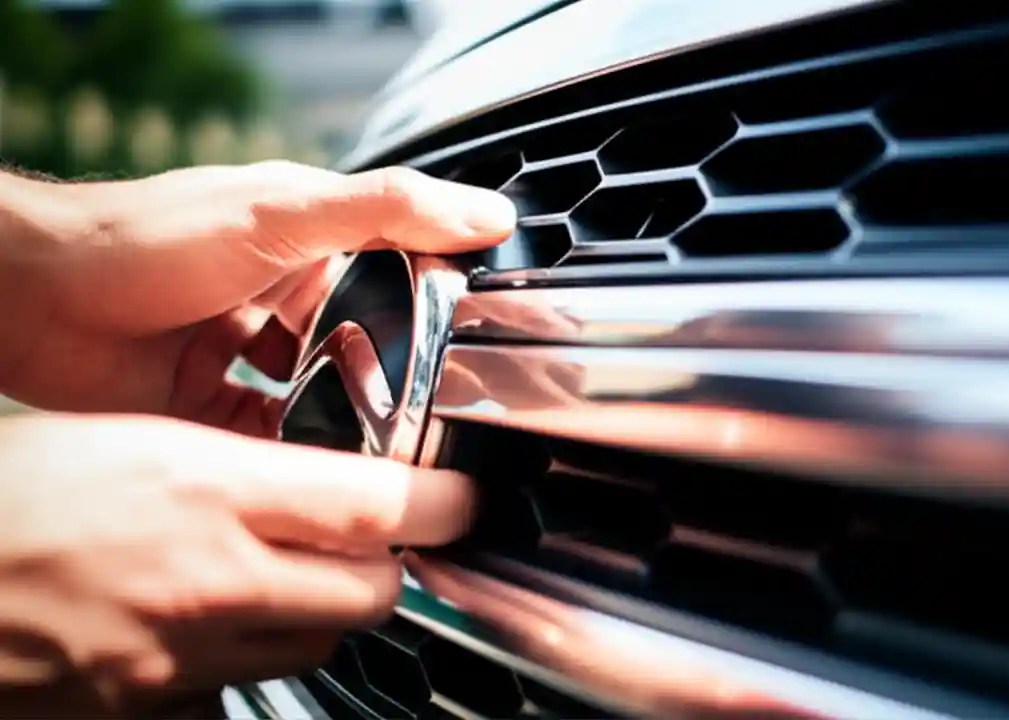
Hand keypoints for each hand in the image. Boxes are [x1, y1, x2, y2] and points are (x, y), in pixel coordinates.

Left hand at [0, 162, 514, 434]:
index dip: (433, 303)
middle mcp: (276, 294)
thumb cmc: (144, 238)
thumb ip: (386, 210)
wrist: (29, 299)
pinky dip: (287, 452)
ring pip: (314, 396)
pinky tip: (310, 468)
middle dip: (387, 377)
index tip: (474, 342)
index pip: (393, 268)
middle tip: (424, 416)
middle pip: (358, 343)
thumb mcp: (283, 214)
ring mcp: (240, 350)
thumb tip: (486, 212)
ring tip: (375, 450)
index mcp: (304, 237)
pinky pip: (266, 437)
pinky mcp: (205, 401)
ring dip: (338, 420)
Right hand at [0, 413, 474, 716]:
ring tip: (290, 569)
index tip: (463, 496)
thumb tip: (318, 479)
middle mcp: (207, 581)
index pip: (381, 505)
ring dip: (327, 608)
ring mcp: (179, 658)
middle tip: (376, 533)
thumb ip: (234, 466)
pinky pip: (243, 684)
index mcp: (205, 490)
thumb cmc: (7, 496)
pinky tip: (216, 616)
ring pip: (318, 643)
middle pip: (370, 590)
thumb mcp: (126, 442)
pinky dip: (255, 652)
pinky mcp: (151, 706)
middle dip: (389, 563)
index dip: (443, 501)